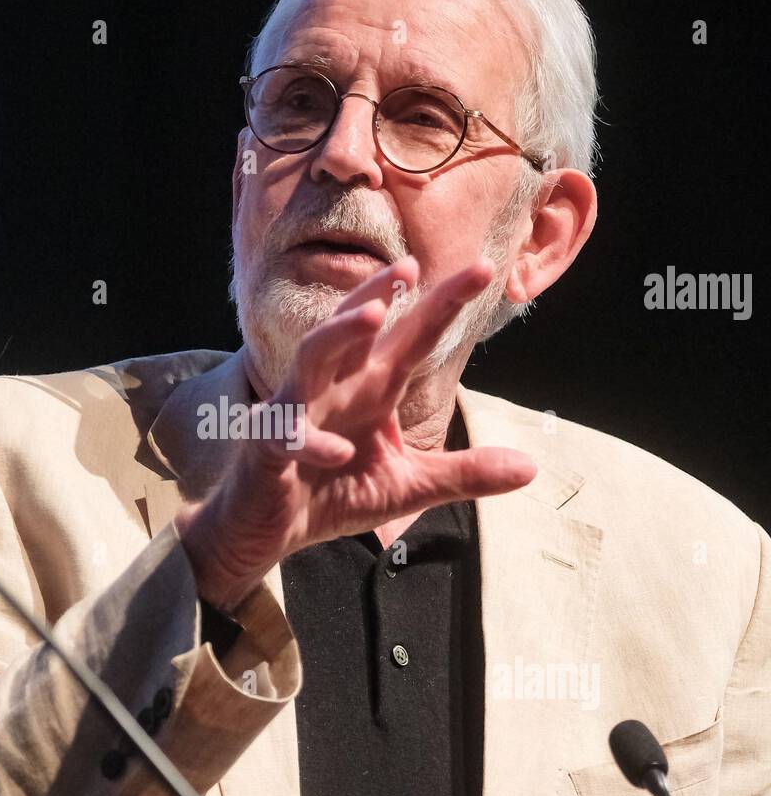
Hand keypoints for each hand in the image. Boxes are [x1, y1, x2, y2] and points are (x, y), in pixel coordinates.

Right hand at [175, 254, 536, 611]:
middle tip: (415, 265)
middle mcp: (336, 388)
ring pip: (313, 357)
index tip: (484, 268)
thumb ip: (464, 473)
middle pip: (357, 328)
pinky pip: (287, 435)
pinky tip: (339, 449)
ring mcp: (298, 411)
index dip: (444, 303)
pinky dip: (311, 440)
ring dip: (340, 335)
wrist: (266, 530)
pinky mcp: (269, 446)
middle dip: (383, 293)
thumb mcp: (408, 485)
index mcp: (371, 388)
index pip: (412, 337)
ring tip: (373, 317)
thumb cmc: (331, 495)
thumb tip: (530, 468)